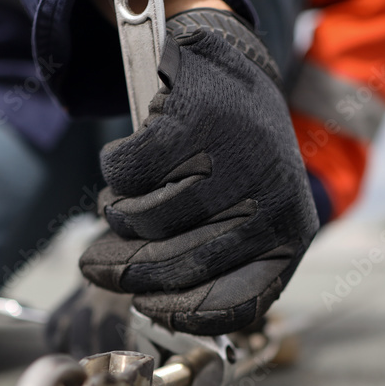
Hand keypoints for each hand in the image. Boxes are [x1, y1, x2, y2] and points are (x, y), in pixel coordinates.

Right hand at [79, 9, 318, 334]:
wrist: (231, 71)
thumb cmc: (234, 159)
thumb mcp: (248, 215)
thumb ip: (218, 263)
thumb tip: (151, 305)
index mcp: (290, 234)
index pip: (239, 302)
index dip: (182, 314)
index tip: (145, 307)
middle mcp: (270, 200)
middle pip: (177, 266)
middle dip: (123, 271)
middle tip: (94, 266)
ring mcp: (234, 159)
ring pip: (146, 220)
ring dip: (118, 216)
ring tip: (123, 202)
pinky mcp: (193, 120)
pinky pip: (127, 174)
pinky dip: (115, 172)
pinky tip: (132, 160)